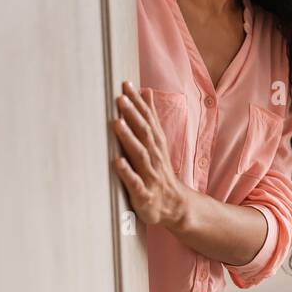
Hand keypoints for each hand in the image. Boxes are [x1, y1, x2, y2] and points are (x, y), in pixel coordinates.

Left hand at [110, 80, 187, 227]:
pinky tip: (117, 162)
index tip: (126, 85)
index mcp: (156, 144)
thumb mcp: (156, 141)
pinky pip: (135, 183)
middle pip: (144, 133)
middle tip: (119, 98)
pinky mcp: (143, 194)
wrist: (174, 206)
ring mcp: (150, 175)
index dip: (137, 102)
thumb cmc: (159, 171)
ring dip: (129, 139)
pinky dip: (127, 172)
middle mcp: (154, 156)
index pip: (148, 119)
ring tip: (117, 123)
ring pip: (140, 154)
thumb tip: (146, 90)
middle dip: (132, 115)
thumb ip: (150, 116)